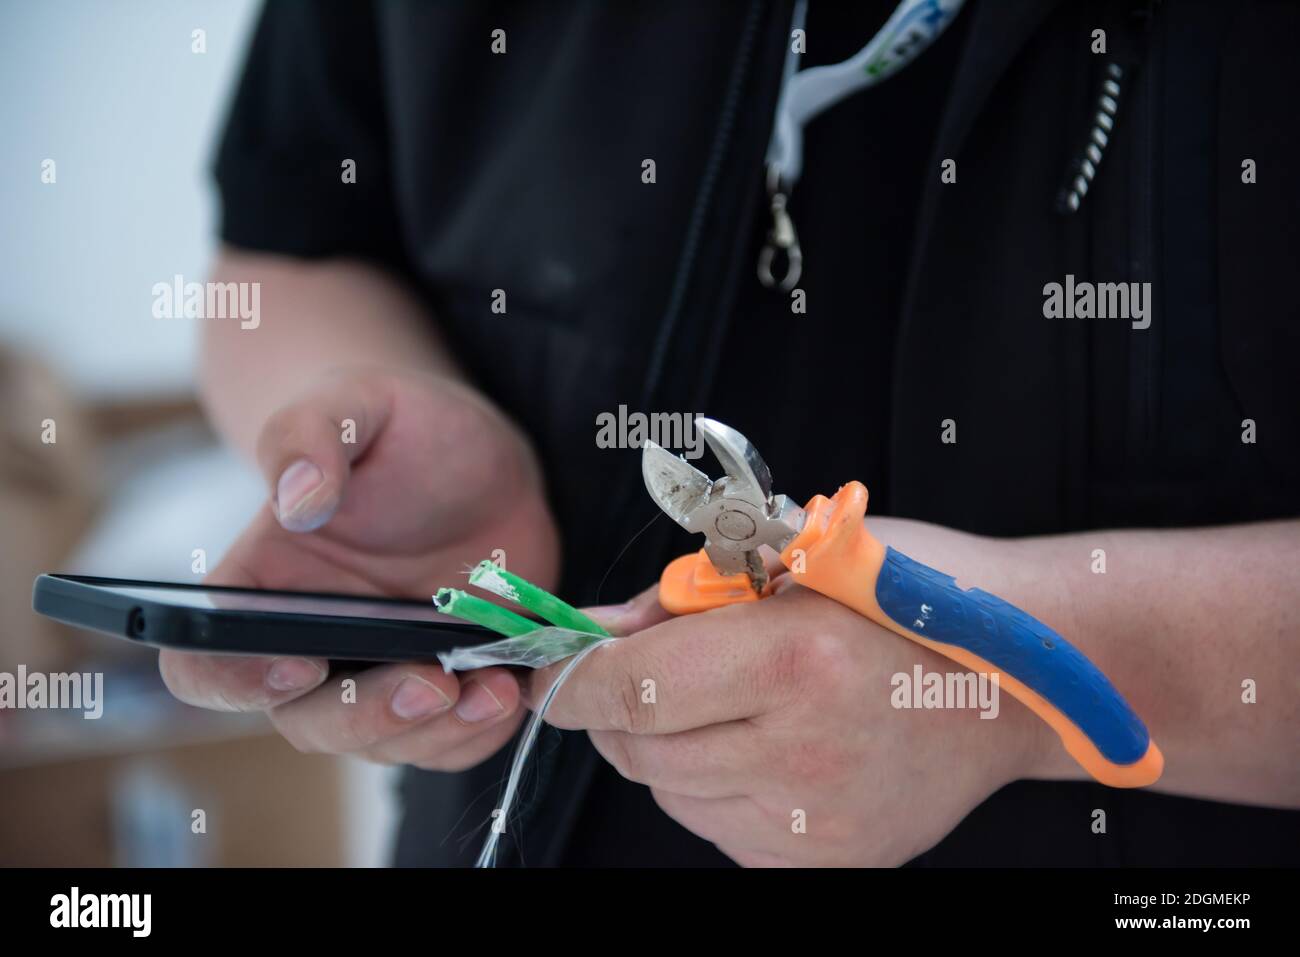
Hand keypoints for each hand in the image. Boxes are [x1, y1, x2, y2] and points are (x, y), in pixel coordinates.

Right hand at [160, 368, 558, 769]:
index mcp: (261, 586)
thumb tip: (297, 500)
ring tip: (494, 686)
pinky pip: (449, 743)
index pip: (203, 664)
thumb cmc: (404, 428)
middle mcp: (311, 643)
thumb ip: (311, 435)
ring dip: (436, 731)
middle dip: (364, 715)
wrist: (483, 462)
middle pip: (304, 722)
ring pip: (381, 743)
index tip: (300, 661)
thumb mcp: (358, 404)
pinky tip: (513, 686)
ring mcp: (380, 671)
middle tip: (433, 681)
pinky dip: (480, 732)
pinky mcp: (445, 687)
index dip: (233, 681)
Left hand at [528, 522, 1064, 865]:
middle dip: (621, 708)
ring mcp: (819, 822)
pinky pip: (719, 829)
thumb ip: (680, 598)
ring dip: (669, 747)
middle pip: (640, 748)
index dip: (575, 683)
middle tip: (654, 670)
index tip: (558, 673)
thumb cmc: (920, 598)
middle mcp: (804, 753)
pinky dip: (714, 787)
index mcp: (794, 659)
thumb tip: (593, 632)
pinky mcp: (830, 861)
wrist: (1020, 680)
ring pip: (671, 794)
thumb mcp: (799, 558)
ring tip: (733, 701)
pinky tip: (765, 745)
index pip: (632, 689)